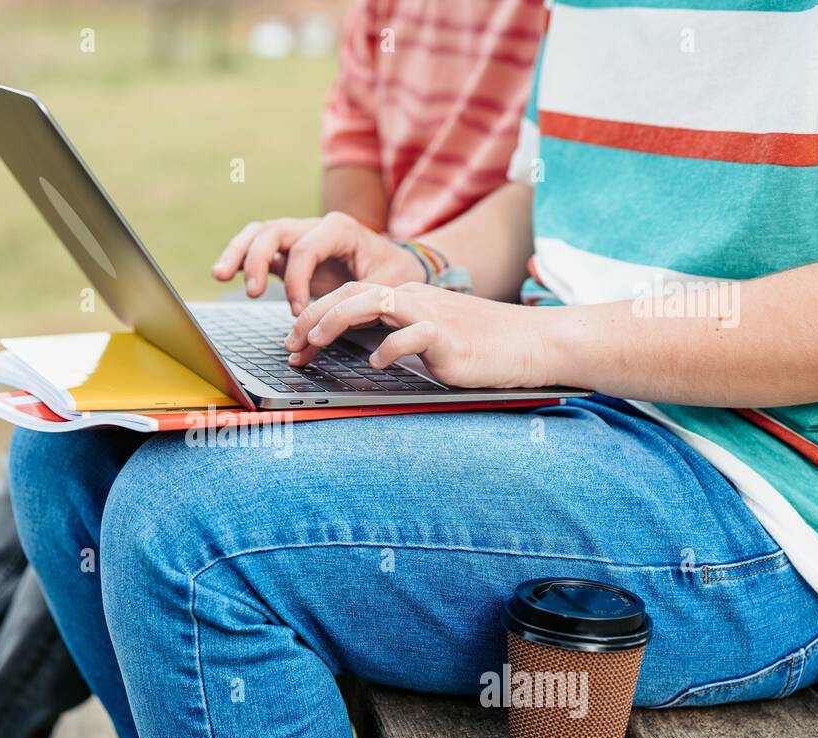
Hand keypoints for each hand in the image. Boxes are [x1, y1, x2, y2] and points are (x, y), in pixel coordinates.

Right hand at [210, 211, 423, 313]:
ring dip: (238, 253)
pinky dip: (240, 258)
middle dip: (257, 259)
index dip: (297, 282)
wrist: (399, 264)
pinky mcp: (288, 253)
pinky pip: (258, 248)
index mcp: (339, 228)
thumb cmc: (393, 274)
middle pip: (274, 231)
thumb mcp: (386, 288)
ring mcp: (298, 237)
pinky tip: (224, 274)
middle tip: (251, 292)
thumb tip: (322, 337)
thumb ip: (353, 309)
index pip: (305, 249)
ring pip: (259, 234)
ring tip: (219, 275)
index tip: (299, 312)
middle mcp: (314, 227)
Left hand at [284, 281, 554, 388]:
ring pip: (372, 303)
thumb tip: (363, 355)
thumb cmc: (478, 346)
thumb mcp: (429, 338)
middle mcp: (413, 299)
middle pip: (351, 294)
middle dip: (312, 318)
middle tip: (290, 345)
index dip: (316, 314)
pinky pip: (409, 336)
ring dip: (335, 322)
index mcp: (406, 297)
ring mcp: (429, 314)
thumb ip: (397, 337)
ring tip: (314, 343)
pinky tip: (376, 364)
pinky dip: (388, 349)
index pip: (350, 295)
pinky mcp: (446, 336)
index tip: (294, 340)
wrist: (527, 344)